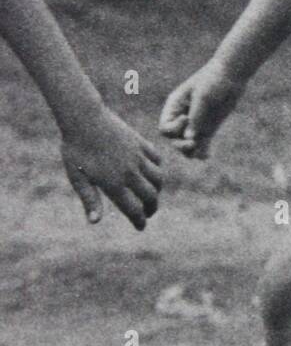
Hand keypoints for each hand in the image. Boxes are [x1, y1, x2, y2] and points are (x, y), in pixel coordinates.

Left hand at [61, 107, 161, 231]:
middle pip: (150, 197)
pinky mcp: (140, 144)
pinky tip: (151, 171)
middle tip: (147, 213)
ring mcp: (138, 157)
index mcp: (114, 184)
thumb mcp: (78, 177)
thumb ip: (90, 200)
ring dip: (157, 190)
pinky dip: (158, 168)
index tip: (141, 226)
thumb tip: (95, 222)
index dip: (139, 221)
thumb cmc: (76, 149)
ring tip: (151, 193)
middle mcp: (130, 173)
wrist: (84, 118)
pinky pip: (157, 159)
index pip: (133, 210)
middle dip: (151, 208)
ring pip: (158, 179)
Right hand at [158, 60, 244, 159]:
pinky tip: (207, 155)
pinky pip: (202, 145)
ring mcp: (195, 124)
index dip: (173, 129)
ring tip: (200, 151)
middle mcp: (181, 117)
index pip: (164, 128)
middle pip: (173, 140)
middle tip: (194, 142)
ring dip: (190, 151)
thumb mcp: (203, 97)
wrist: (231, 76)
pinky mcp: (208, 129)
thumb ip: (196, 117)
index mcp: (174, 106)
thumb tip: (188, 138)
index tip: (187, 118)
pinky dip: (203, 152)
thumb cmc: (214, 80)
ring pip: (186, 145)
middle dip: (180, 145)